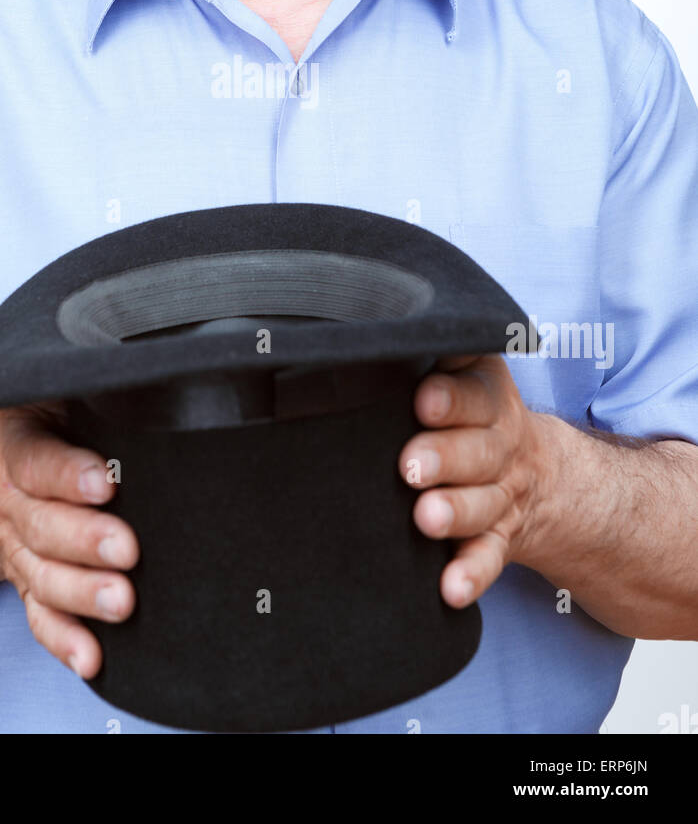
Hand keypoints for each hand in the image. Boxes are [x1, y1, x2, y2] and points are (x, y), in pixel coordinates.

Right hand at [0, 402, 138, 678]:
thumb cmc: (51, 413)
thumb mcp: (57, 386)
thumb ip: (97, 383)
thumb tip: (163, 377)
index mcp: (17, 438)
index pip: (34, 459)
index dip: (68, 474)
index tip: (108, 483)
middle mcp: (11, 496)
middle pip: (42, 524)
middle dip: (85, 540)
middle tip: (128, 550)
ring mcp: (18, 544)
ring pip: (43, 574)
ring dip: (81, 593)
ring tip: (122, 603)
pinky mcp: (30, 579)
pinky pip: (40, 614)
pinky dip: (64, 639)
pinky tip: (93, 658)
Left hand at [397, 353, 550, 608]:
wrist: (540, 473)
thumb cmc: (471, 411)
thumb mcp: (466, 371)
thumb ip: (433, 352)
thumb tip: (375, 327)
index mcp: (489, 398)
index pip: (477, 394)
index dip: (452, 399)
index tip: (423, 401)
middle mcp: (499, 446)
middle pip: (478, 451)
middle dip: (445, 457)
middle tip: (411, 465)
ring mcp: (501, 496)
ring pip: (481, 506)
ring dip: (455, 512)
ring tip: (426, 518)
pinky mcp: (497, 539)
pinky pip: (488, 559)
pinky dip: (471, 575)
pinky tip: (449, 588)